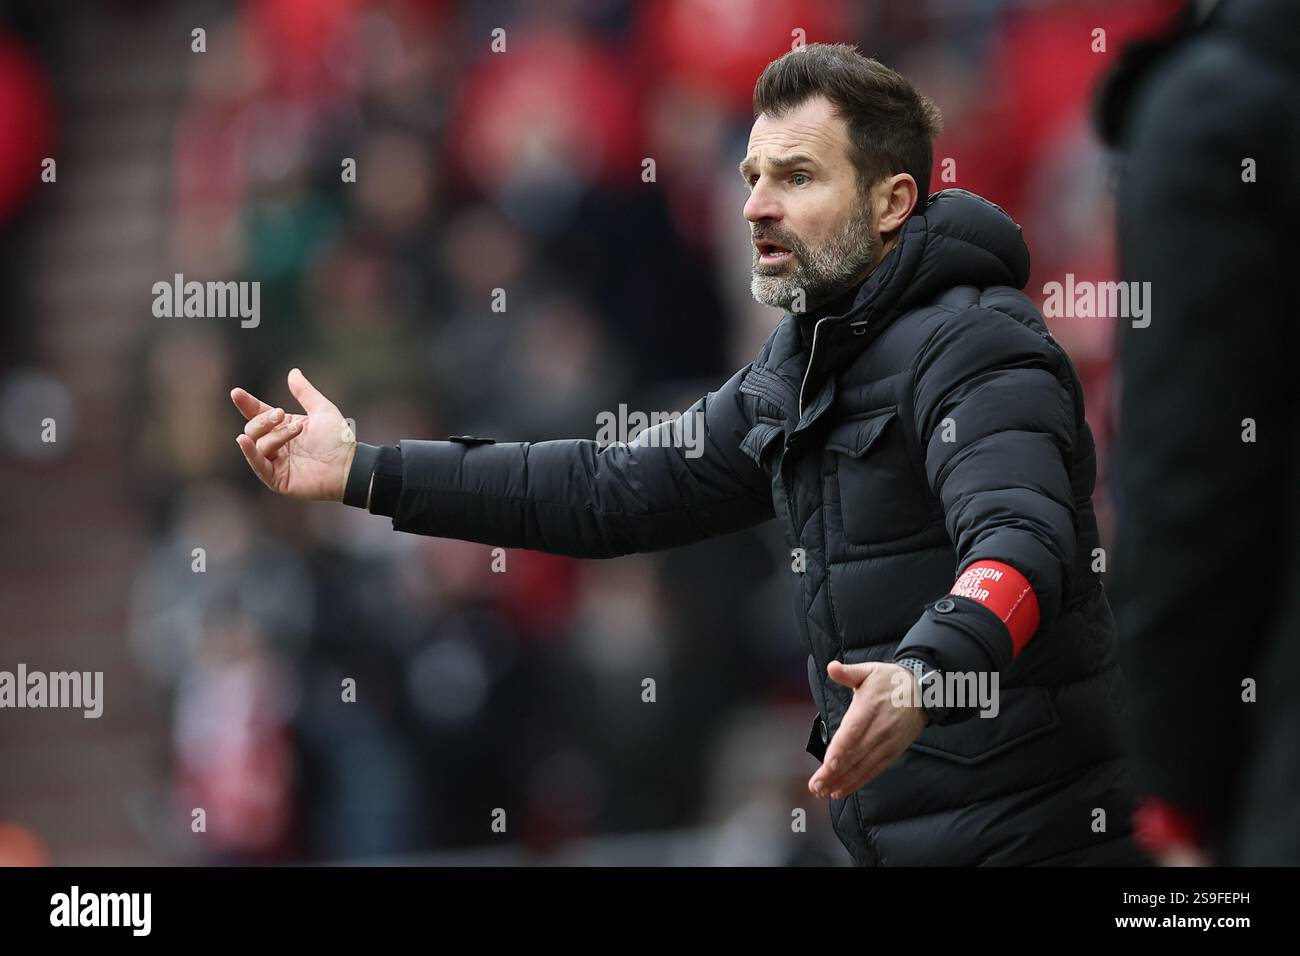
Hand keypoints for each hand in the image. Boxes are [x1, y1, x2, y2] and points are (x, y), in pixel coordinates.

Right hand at [230, 367, 355, 501]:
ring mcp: (276, 462)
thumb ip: (305, 392)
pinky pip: (258, 465)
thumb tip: (293, 372)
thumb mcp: (322, 410)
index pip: (258, 414)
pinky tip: (244, 441)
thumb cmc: (338, 440)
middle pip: (253, 429)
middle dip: (264, 420)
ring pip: (258, 444)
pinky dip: (250, 453)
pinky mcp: (277, 479)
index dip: (247, 404)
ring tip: (297, 431)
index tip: (236, 393)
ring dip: (275, 435)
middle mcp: (277, 444)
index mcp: (284, 427)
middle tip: (280, 414)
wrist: (349, 464)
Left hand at [808, 661, 927, 799]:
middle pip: (854, 754)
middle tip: (815, 786)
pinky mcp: (892, 752)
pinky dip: (858, 782)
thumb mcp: (869, 671)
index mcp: (870, 707)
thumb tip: (832, 667)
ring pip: (862, 767)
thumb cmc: (890, 681)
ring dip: (842, 782)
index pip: (853, 731)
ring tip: (823, 792)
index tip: (828, 764)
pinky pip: (873, 770)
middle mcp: (879, 729)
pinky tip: (841, 790)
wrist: (923, 692)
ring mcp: (887, 743)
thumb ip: (849, 672)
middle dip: (834, 773)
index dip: (841, 749)